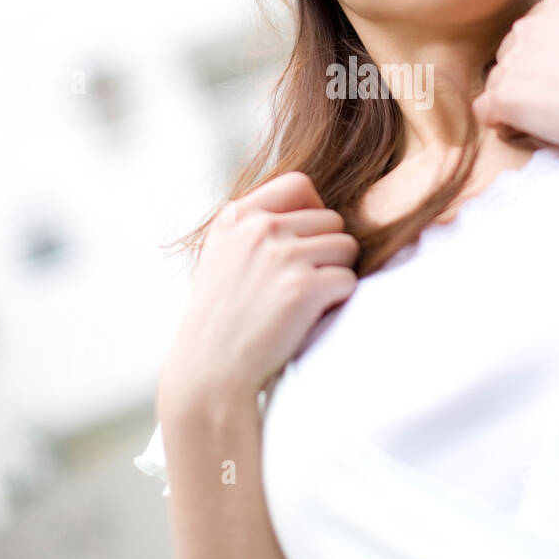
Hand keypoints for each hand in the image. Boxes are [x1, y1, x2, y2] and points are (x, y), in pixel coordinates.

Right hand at [159, 172, 358, 413]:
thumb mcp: (223, 256)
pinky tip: (308, 318)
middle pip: (332, 220)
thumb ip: (256, 227)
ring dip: (335, 275)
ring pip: (347, 247)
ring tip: (304, 302)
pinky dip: (337, 302)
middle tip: (302, 284)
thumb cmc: (222, 320)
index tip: (305, 243)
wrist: (210, 373)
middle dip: (328, 252)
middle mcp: (257, 229)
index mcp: (235, 217)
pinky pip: (348, 280)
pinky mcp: (303, 288)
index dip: (315, 211)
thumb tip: (315, 208)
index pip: (299, 184)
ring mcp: (281, 257)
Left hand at [471, 0, 558, 156]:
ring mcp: (511, 60)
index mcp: (556, 5)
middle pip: (510, 56)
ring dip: (514, 103)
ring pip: (497, 84)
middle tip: (556, 102)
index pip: (533, 32)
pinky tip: (524, 130)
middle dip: (526, 79)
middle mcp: (528, 26)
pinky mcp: (503, 95)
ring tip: (547, 120)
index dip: (545, 61)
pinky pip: (485, 111)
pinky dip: (501, 123)